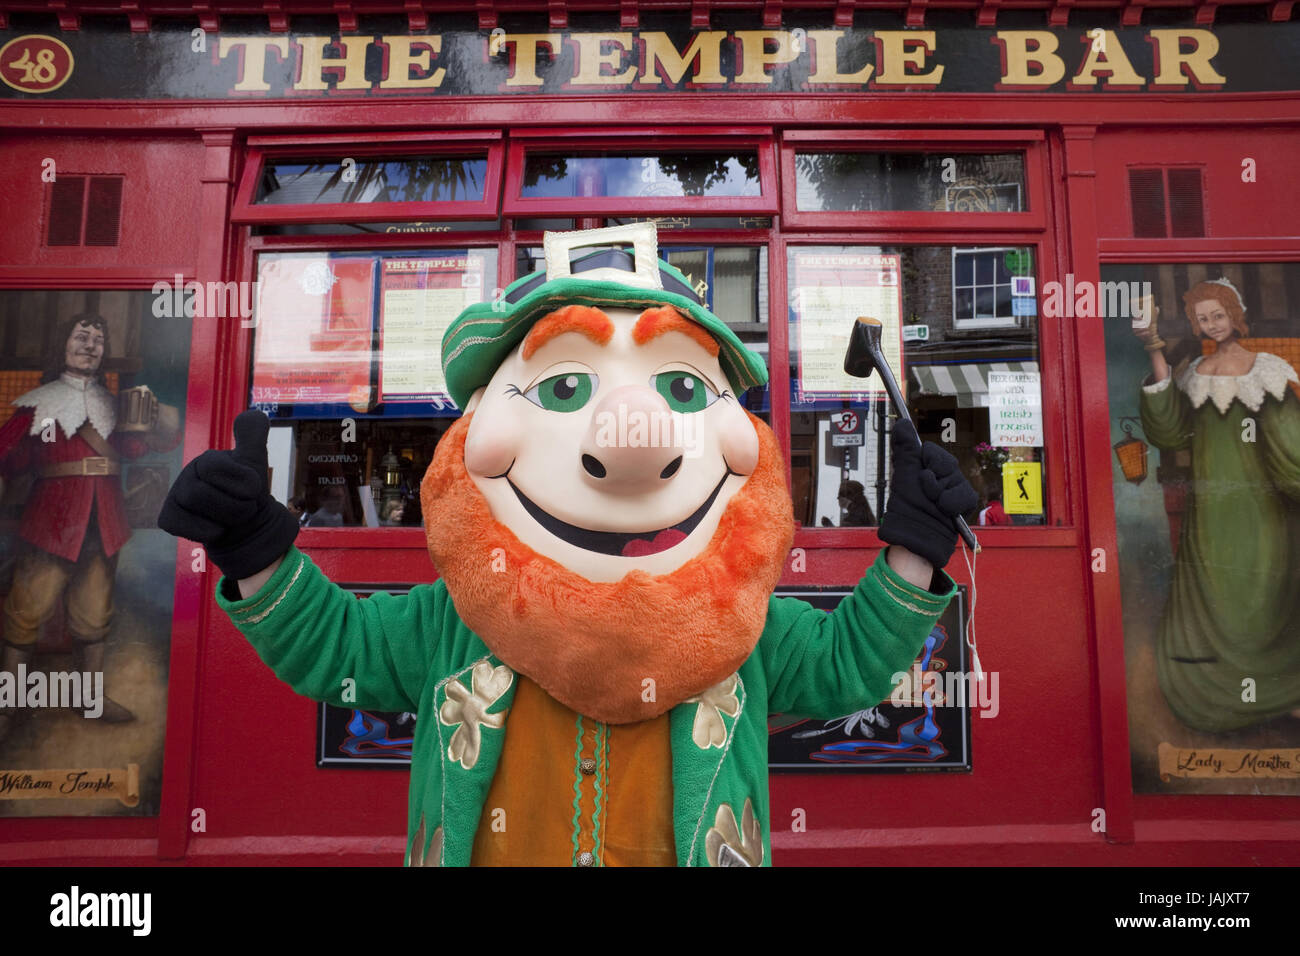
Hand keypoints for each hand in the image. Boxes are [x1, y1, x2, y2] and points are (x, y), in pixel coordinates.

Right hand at [157, 409, 298, 580]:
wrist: (247, 528)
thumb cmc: (247, 494)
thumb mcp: (255, 463)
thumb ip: (253, 436)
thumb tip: (253, 412)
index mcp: (207, 460)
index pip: (216, 467)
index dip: (243, 484)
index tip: (252, 490)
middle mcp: (186, 474)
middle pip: (200, 492)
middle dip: (234, 505)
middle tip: (244, 507)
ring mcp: (174, 496)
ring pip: (193, 506)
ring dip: (225, 518)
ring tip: (232, 518)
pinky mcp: (168, 518)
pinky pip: (181, 526)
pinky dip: (207, 531)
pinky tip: (216, 529)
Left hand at [877, 420, 977, 569]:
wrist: (917, 534)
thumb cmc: (907, 507)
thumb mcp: (904, 475)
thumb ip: (904, 448)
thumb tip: (902, 422)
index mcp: (925, 468)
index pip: (933, 452)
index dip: (928, 461)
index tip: (921, 472)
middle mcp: (942, 475)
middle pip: (947, 463)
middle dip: (933, 479)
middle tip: (926, 491)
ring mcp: (955, 488)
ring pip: (956, 479)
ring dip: (940, 493)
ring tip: (934, 504)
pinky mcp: (965, 503)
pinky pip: (965, 495)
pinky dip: (952, 504)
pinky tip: (944, 511)